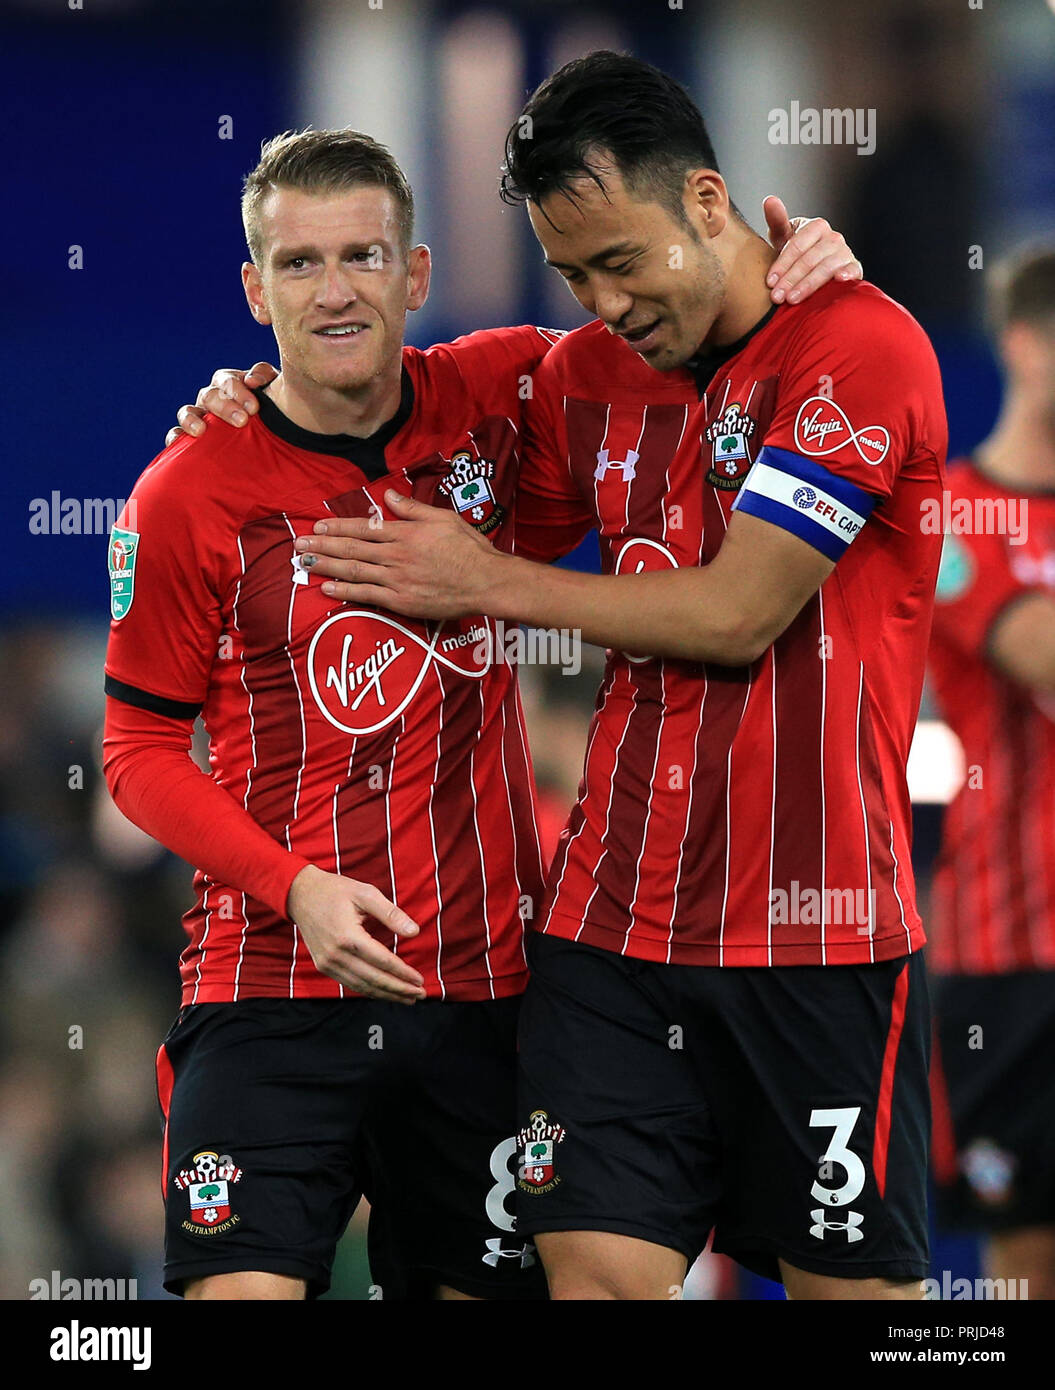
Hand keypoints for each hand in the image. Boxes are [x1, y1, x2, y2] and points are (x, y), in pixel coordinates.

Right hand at [164, 361, 278, 446]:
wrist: (276, 439)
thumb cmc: (275, 411)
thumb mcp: (276, 391)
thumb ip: (266, 377)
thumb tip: (252, 380)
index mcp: (230, 384)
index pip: (228, 381)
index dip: (238, 391)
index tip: (254, 408)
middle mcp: (212, 398)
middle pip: (210, 395)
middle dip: (224, 407)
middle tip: (242, 421)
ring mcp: (200, 417)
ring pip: (187, 412)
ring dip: (192, 419)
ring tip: (201, 431)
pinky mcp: (191, 438)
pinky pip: (177, 435)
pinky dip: (175, 438)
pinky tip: (178, 444)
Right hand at [287, 864, 425, 1002]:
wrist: (301, 895)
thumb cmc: (336, 891)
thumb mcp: (366, 893)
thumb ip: (391, 914)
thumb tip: (414, 932)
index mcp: (348, 937)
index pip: (383, 961)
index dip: (403, 973)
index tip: (420, 980)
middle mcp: (336, 955)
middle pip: (374, 979)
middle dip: (399, 990)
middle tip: (419, 995)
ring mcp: (327, 963)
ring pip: (362, 986)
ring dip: (386, 994)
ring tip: (407, 999)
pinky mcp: (323, 966)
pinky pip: (350, 984)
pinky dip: (369, 990)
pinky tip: (384, 992)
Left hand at [294, 490, 499, 618]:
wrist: (485, 581)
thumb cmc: (469, 548)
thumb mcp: (443, 518)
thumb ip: (413, 508)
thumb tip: (388, 496)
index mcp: (405, 533)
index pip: (364, 527)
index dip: (338, 526)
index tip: (318, 525)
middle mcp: (395, 555)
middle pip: (352, 548)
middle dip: (323, 545)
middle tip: (298, 544)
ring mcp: (396, 579)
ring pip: (353, 570)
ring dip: (326, 566)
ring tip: (305, 562)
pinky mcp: (401, 601)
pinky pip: (366, 595)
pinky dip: (344, 592)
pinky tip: (326, 589)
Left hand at [763, 195, 862, 304]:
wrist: (814, 266)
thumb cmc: (796, 251)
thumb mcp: (783, 236)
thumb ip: (777, 220)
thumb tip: (769, 200)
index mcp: (816, 226)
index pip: (797, 245)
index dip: (782, 263)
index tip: (769, 281)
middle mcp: (833, 237)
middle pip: (810, 259)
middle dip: (791, 279)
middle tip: (777, 297)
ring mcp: (845, 253)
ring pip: (826, 267)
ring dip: (808, 284)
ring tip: (792, 299)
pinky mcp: (854, 268)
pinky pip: (853, 270)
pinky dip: (848, 273)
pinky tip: (839, 280)